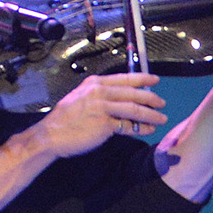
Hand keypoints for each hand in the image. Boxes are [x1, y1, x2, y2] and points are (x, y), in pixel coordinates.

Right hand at [35, 71, 165, 158]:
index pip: (124, 78)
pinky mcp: (105, 124)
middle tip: (162, 103)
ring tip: (161, 119)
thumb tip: (118, 97)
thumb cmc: (64, 119)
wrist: (51, 134)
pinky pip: (128, 126)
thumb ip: (97, 94)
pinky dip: (141, 128)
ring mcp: (103, 108)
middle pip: (133, 93)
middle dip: (151, 98)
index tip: (154, 80)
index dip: (142, 79)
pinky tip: (148, 130)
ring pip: (134, 109)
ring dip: (151, 115)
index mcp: (94, 83)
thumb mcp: (79, 98)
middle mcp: (100, 92)